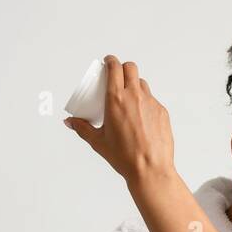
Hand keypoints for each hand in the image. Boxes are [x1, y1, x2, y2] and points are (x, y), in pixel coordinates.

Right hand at [64, 55, 175, 189]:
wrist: (150, 169)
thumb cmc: (124, 157)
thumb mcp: (98, 141)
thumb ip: (82, 128)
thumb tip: (70, 122)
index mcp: (116, 99)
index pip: (114, 68)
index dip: (110, 61)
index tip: (108, 62)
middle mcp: (135, 97)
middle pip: (131, 68)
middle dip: (123, 68)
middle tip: (117, 76)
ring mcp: (151, 103)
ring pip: (143, 83)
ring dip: (135, 84)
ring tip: (129, 97)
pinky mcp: (162, 112)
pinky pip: (153, 100)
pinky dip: (145, 102)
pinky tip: (140, 116)